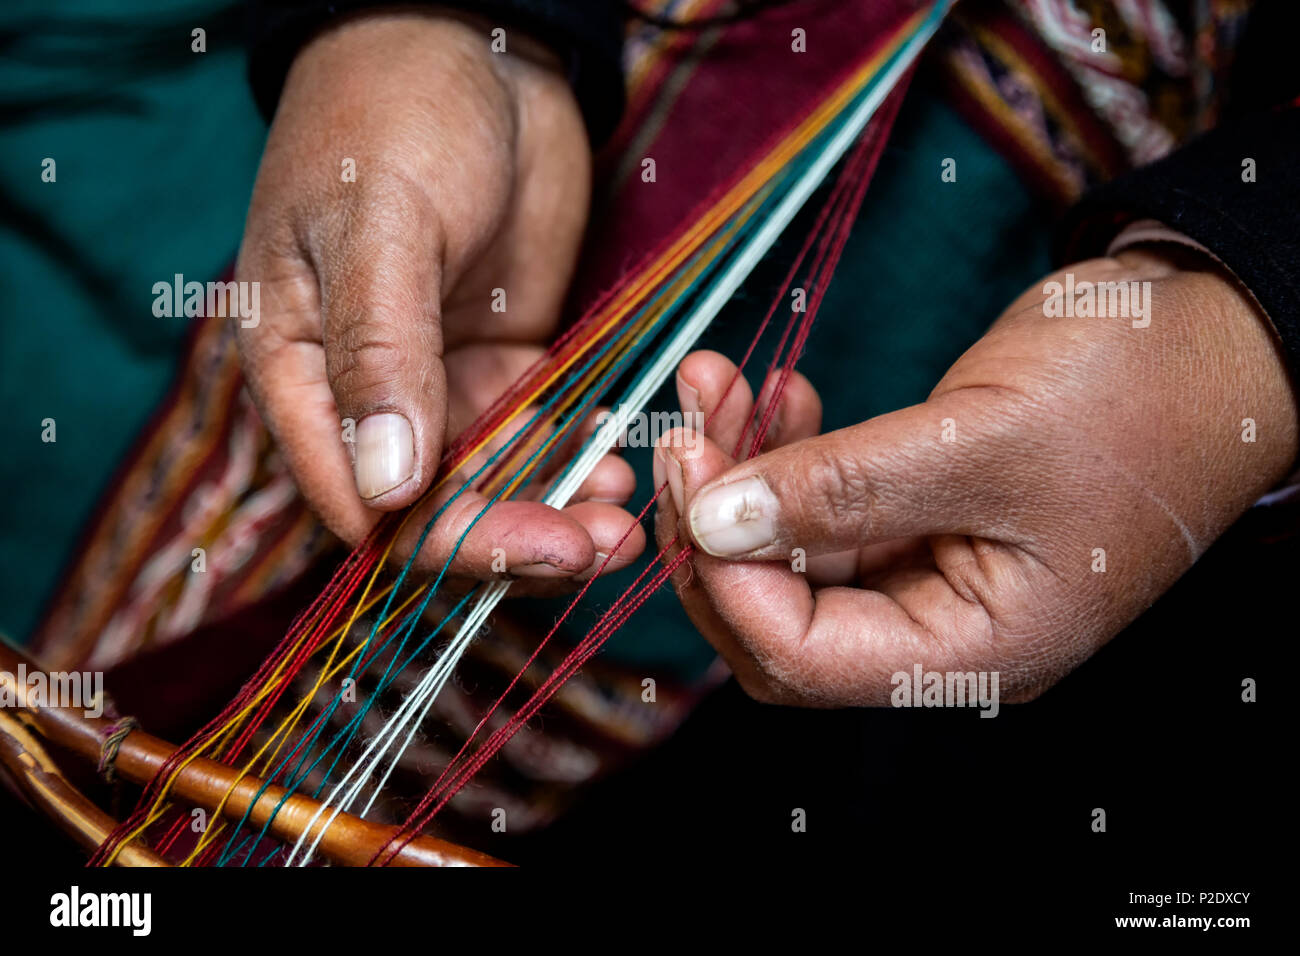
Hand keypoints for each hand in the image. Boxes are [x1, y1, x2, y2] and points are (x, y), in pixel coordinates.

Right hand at [235, 11, 642, 586]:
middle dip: (517, 538)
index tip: (530, 549)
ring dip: (557, 511)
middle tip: (604, 545)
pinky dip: (578, 460)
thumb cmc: (394, 113)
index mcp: (301, 372)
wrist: (479, 47)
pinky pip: (540, 437)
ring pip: (495, 485)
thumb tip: (385, 486)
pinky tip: (625, 462)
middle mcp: (369, 395)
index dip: (440, 541)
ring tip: (629, 519)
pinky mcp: (508, 363)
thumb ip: (380, 349)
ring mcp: (443, 383)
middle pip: (435, 509)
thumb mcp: (378, 222)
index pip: (358, 500)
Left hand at [654, 249, 1297, 704]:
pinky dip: (784, 452)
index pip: (802, 658)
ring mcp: (929, 570)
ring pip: (789, 551)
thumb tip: (711, 522)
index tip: (688, 474)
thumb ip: (840, 488)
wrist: (1212, 331)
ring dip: (738, 473)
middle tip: (684, 430)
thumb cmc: (1137, 391)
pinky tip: (770, 394)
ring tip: (715, 384)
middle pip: (776, 614)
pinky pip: (822, 504)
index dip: (725, 576)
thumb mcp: (982, 439)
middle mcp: (942, 628)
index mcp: (975, 650)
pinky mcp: (919, 513)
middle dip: (714, 526)